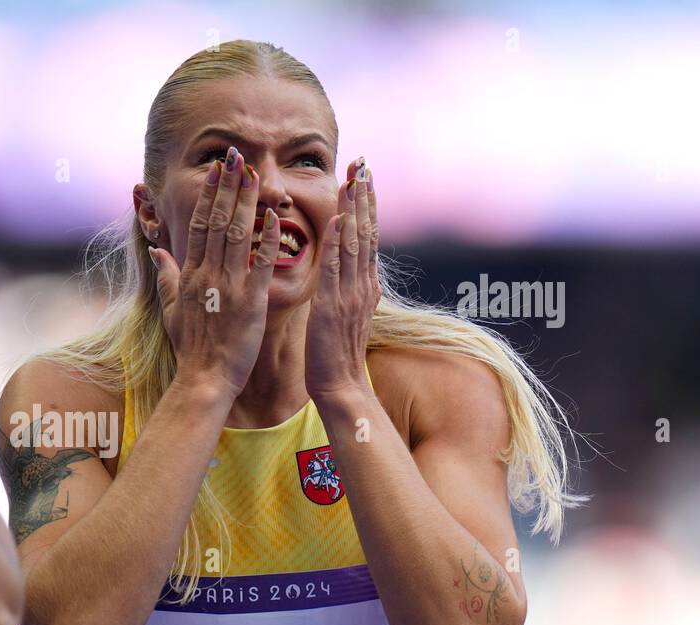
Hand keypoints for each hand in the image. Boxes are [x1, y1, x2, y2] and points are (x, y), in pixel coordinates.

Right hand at [148, 146, 280, 398]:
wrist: (203, 379)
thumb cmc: (191, 348)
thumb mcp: (170, 310)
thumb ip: (166, 277)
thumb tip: (157, 250)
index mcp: (190, 275)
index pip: (199, 225)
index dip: (210, 194)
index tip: (218, 169)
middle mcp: (207, 275)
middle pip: (217, 220)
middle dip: (227, 186)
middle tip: (236, 155)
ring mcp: (229, 287)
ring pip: (237, 234)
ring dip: (246, 201)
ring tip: (254, 172)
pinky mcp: (251, 302)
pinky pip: (261, 264)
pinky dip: (268, 239)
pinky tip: (276, 216)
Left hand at [305, 158, 380, 403]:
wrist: (341, 386)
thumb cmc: (336, 353)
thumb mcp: (346, 311)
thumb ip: (349, 285)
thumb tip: (352, 262)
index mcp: (363, 284)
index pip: (367, 235)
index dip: (366, 204)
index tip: (363, 175)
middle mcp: (362, 284)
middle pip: (366, 231)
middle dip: (364, 196)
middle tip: (362, 163)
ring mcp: (350, 295)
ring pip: (355, 244)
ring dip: (354, 210)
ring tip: (353, 180)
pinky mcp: (332, 308)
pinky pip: (336, 272)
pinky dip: (339, 246)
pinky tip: (339, 224)